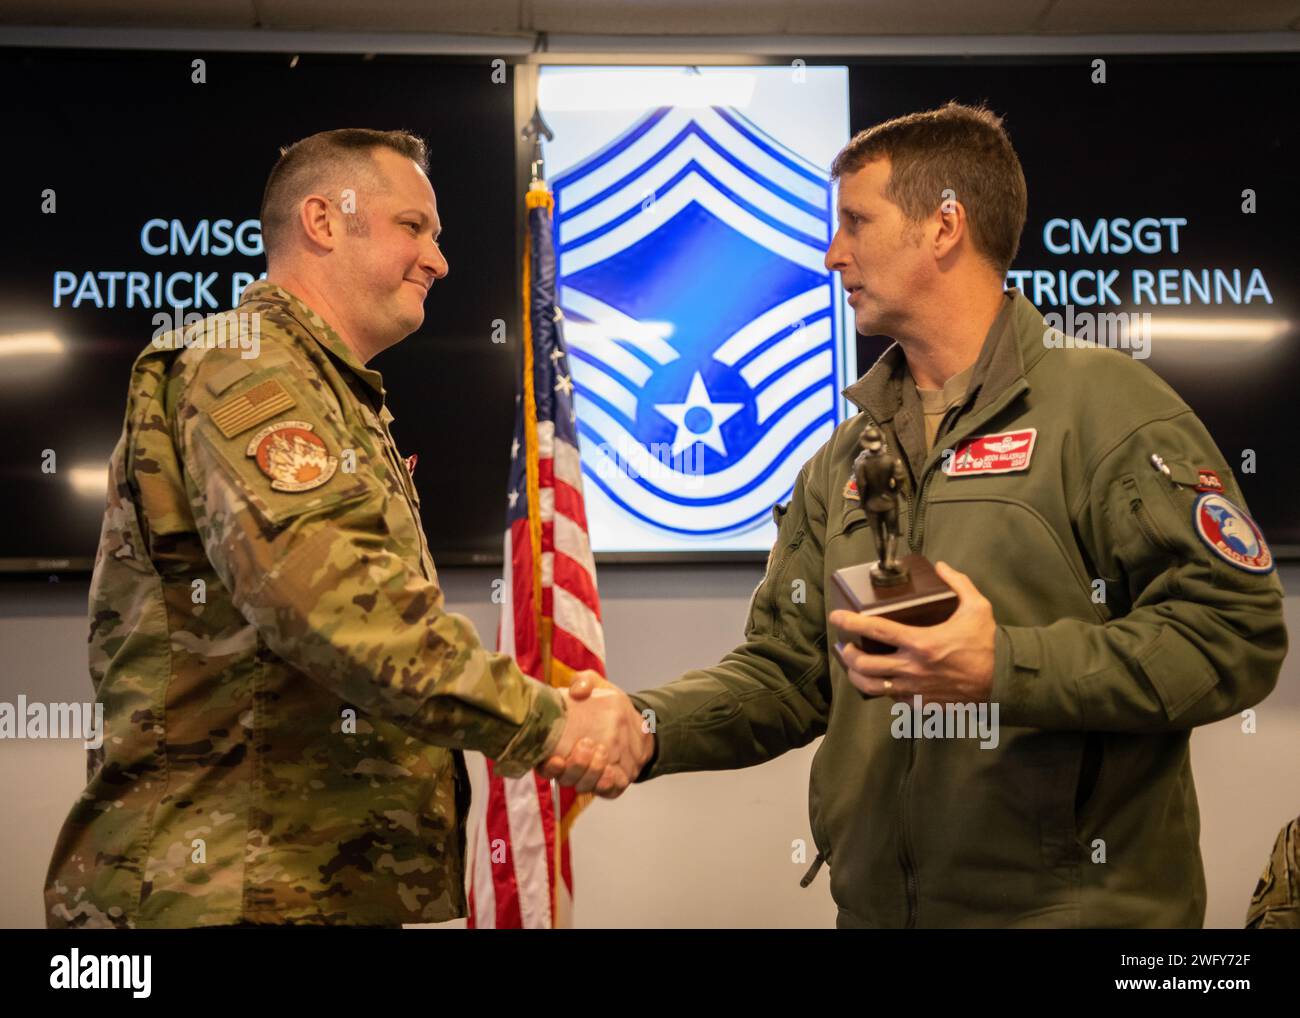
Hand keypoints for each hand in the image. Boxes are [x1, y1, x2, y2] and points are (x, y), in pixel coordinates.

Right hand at [542, 672, 652, 798]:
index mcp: (559, 746)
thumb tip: (577, 690)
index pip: (545, 764)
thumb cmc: (608, 706)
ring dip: (591, 773)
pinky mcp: (610, 785)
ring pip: (584, 786)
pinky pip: (606, 791)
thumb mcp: (598, 687)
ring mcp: (590, 778)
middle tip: (587, 744)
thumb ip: (584, 681)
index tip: (556, 758)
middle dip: (575, 766)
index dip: (548, 766)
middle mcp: (571, 766)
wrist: (638, 724)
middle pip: (564, 778)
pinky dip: (607, 784)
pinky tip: (612, 771)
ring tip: (602, 753)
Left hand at [829, 561, 995, 704]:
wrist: (1003, 682)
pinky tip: (882, 680)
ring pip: (872, 687)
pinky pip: (892, 699)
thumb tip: (942, 566)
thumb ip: (959, 583)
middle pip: (865, 664)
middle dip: (848, 655)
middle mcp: (913, 668)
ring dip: (858, 676)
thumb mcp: (978, 608)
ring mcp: (915, 690)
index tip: (836, 617)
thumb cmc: (988, 645)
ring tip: (854, 666)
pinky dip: (883, 689)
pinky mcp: (921, 705)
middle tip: (845, 646)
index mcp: (921, 643)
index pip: (876, 630)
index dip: (851, 622)